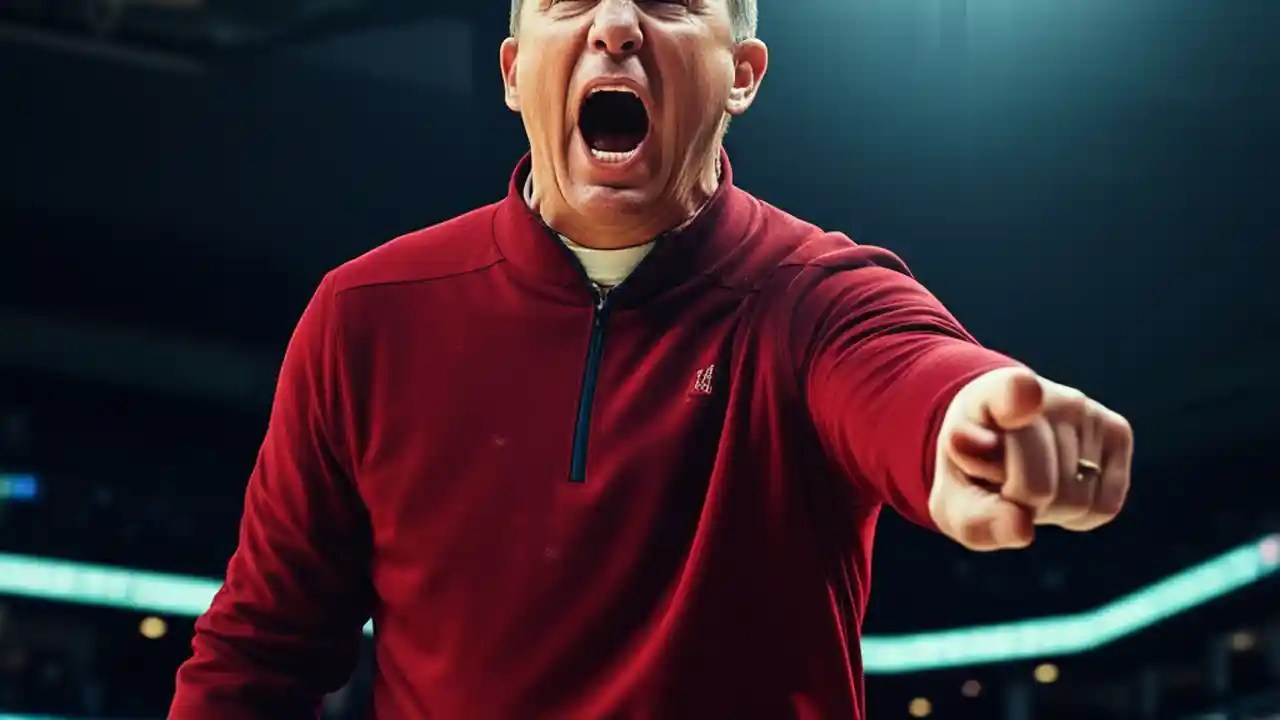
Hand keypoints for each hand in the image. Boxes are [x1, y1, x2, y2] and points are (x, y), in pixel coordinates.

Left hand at [928, 367, 1133, 550]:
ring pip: (1074, 501)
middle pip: (1037, 486)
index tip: (1024, 393)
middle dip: (1017, 505)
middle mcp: (1043, 393)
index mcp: (986, 396)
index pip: (1012, 391)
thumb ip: (975, 517)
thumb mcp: (956, 500)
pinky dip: (1078, 514)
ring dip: (1047, 509)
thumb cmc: (973, 472)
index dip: (1019, 396)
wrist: (997, 438)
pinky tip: (1059, 484)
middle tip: (1000, 486)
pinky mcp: (1117, 430)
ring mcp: (1083, 409)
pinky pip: (1104, 506)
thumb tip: (1022, 530)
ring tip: (1027, 480)